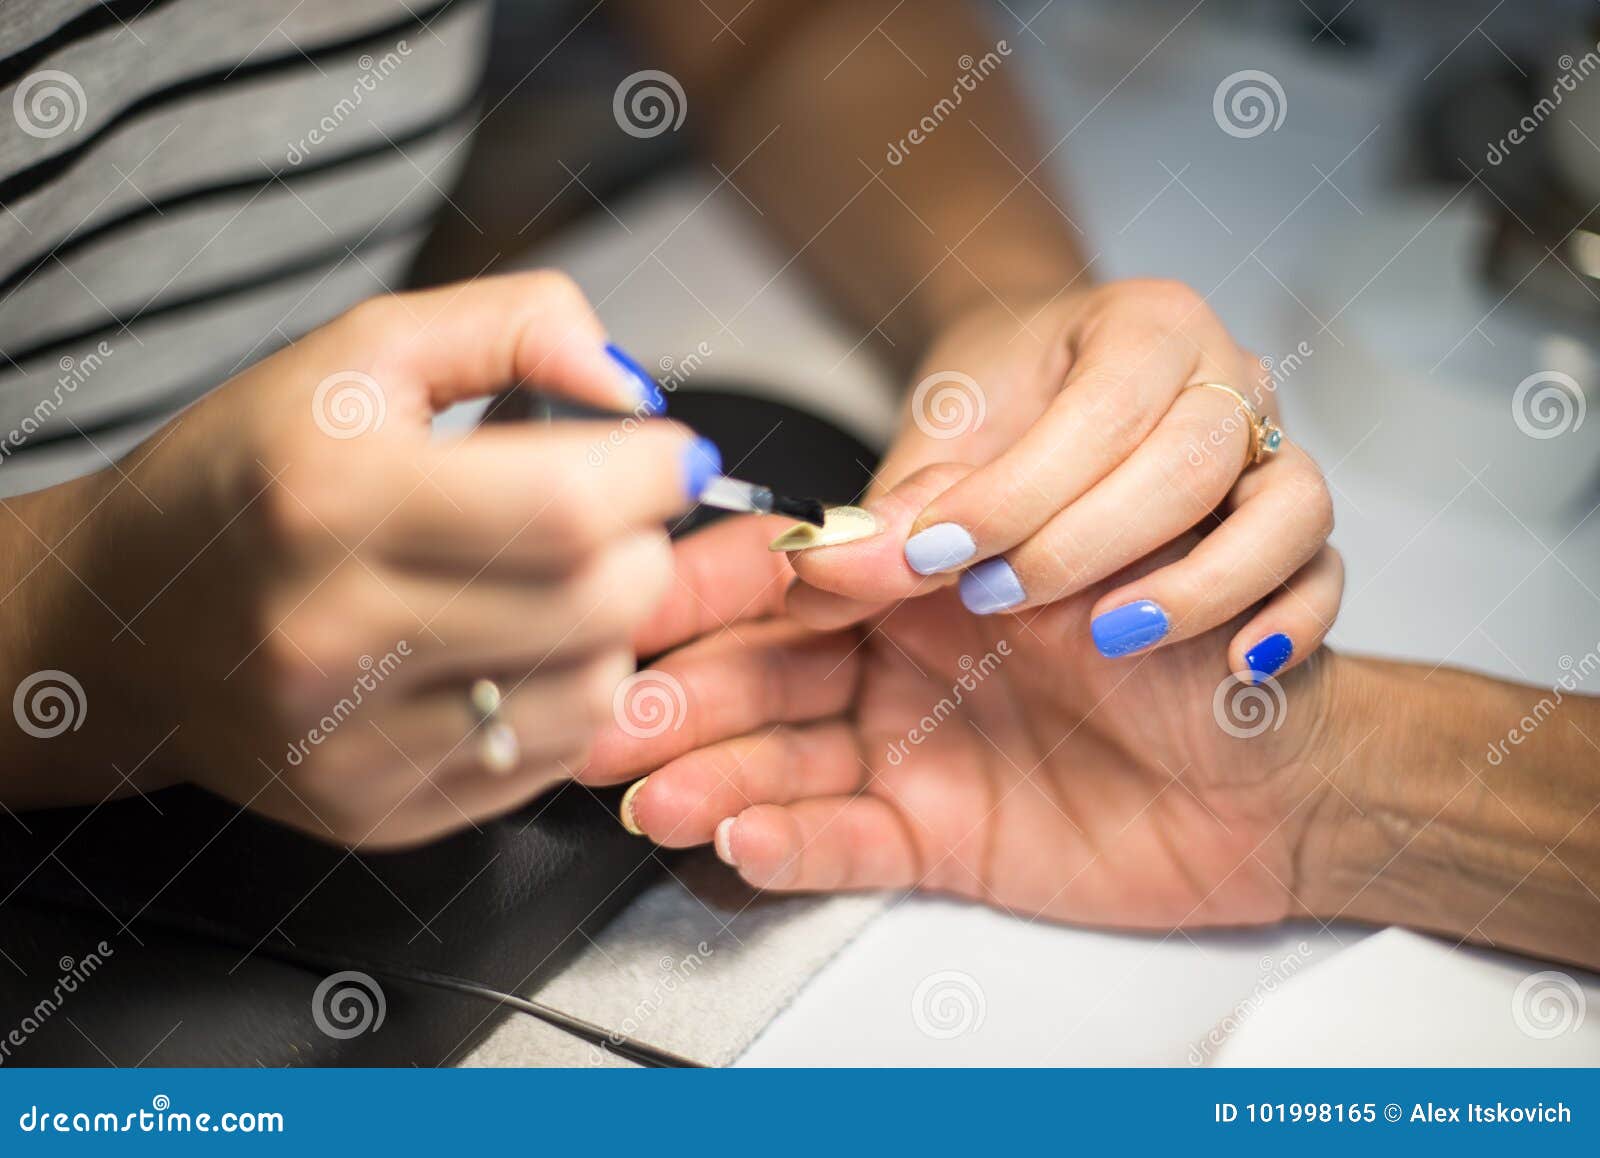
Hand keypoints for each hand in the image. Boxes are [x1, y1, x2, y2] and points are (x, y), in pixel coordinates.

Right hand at [0, 272, 710, 847]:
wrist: (124, 622)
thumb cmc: (250, 473)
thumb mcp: (360, 353)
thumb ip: (512, 326)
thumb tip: (632, 388)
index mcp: (330, 495)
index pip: (565, 504)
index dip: (654, 473)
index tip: (666, 454)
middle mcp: (333, 630)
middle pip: (595, 602)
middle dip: (646, 546)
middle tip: (619, 517)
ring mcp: (352, 738)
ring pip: (591, 691)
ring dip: (615, 627)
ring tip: (563, 584)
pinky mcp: (374, 810)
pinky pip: (546, 760)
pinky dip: (569, 696)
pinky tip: (524, 650)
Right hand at [581, 468, 1343, 928]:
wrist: (1289, 764)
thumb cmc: (1199, 628)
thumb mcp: (1076, 553)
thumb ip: (952, 546)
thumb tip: (827, 543)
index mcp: (929, 580)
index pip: (791, 587)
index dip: (710, 601)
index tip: (637, 609)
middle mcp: (910, 663)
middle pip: (770, 683)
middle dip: (685, 703)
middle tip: (601, 723)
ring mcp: (918, 753)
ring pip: (792, 766)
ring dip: (718, 781)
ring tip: (650, 796)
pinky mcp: (942, 839)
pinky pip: (850, 844)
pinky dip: (793, 846)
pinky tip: (735, 840)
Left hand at [861, 279, 1336, 676]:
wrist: (1056, 406)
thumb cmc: (1001, 420)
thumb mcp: (936, 451)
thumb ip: (890, 508)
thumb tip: (821, 565)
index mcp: (1141, 329)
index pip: (1101, 410)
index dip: (1021, 491)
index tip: (938, 553)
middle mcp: (1226, 376)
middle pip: (1194, 459)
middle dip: (1089, 541)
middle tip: (997, 599)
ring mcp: (1275, 450)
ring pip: (1287, 507)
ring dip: (1200, 583)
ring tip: (1108, 635)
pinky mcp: (1299, 530)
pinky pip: (1326, 570)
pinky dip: (1290, 618)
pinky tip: (1234, 663)